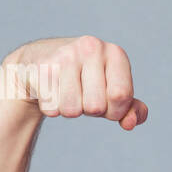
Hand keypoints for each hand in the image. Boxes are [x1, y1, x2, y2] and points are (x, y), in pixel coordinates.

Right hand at [0, 35, 147, 129]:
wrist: (39, 62)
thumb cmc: (85, 81)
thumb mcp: (112, 92)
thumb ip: (132, 110)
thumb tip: (130, 123)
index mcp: (116, 54)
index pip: (121, 96)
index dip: (116, 111)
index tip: (108, 103)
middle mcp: (92, 48)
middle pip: (96, 106)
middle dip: (91, 111)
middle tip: (84, 96)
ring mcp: (65, 55)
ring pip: (72, 110)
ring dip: (70, 111)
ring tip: (68, 94)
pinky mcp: (41, 67)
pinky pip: (51, 108)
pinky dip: (52, 108)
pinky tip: (51, 91)